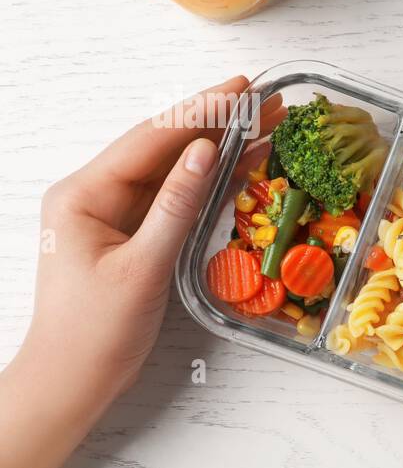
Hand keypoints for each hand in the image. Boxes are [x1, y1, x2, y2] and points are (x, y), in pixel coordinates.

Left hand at [15, 76, 282, 411]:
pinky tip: (242, 164)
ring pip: (172, 168)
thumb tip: (205, 152)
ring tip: (266, 123)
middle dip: (216, 120)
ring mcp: (111, 212)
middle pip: (162, 145)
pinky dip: (208, 180)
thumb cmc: (97, 332)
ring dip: (218, 147)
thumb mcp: (142, 268)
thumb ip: (177, 206)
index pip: (150, 139)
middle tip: (265, 99)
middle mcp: (94, 193)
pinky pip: (173, 196)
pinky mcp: (129, 232)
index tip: (242, 87)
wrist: (71, 380)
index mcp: (84, 194)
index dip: (200, 110)